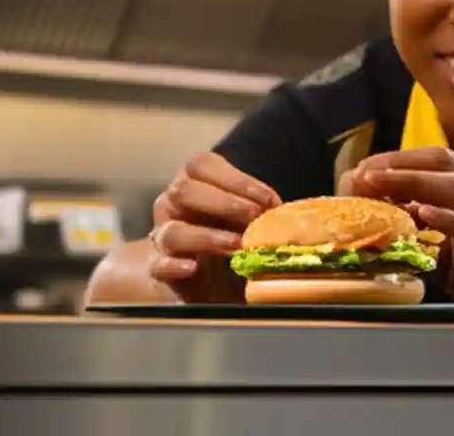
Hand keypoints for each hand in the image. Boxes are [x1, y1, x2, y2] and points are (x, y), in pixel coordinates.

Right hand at [149, 152, 280, 302]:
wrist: (202, 288)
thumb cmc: (228, 246)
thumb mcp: (246, 225)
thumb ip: (262, 215)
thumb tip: (295, 216)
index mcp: (195, 187)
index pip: (202, 165)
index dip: (235, 178)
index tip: (267, 199)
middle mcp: (172, 208)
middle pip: (184, 190)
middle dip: (223, 201)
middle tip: (255, 217)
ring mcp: (163, 241)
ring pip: (173, 230)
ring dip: (208, 235)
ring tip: (236, 244)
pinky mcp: (159, 273)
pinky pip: (158, 265)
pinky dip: (174, 265)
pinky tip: (193, 268)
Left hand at [352, 147, 453, 301]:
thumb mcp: (449, 246)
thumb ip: (419, 233)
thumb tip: (372, 228)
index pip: (430, 159)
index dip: (395, 158)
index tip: (361, 167)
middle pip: (440, 165)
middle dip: (398, 166)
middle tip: (363, 172)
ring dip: (417, 183)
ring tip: (383, 183)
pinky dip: (451, 219)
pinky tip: (426, 215)